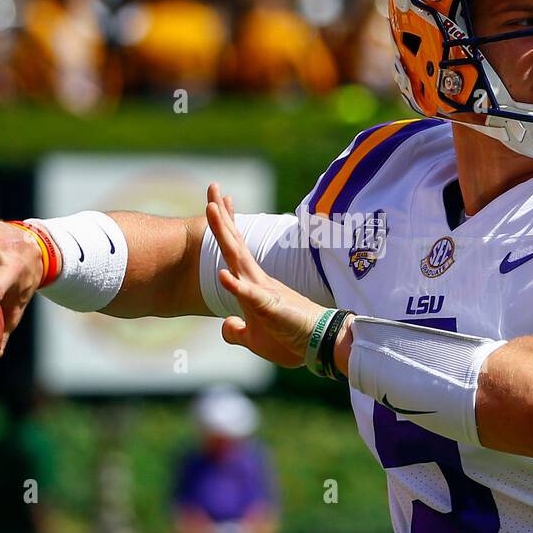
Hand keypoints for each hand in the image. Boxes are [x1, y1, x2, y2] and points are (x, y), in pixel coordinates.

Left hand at [205, 183, 324, 368]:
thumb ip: (237, 331)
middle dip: (221, 217)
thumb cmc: (290, 338)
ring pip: (239, 260)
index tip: (216, 203)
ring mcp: (263, 292)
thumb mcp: (255, 339)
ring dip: (225, 235)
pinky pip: (250, 296)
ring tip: (212, 210)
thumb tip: (226, 325)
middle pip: (234, 244)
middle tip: (212, 186)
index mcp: (253, 285)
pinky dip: (237, 286)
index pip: (235, 250)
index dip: (225, 226)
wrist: (321, 346)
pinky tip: (223, 275)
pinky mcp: (271, 309)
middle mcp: (257, 281)